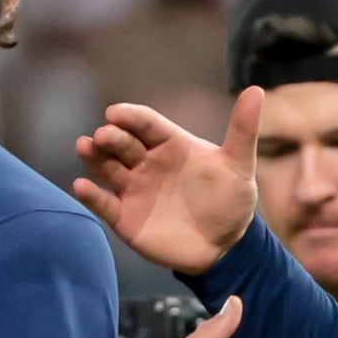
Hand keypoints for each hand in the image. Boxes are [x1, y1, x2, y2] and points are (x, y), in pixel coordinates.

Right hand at [73, 89, 262, 272]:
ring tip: (84, 146)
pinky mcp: (125, 217)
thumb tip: (256, 90)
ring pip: (107, 168)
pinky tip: (81, 186)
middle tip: (103, 135)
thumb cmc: (230, 201)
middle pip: (123, 144)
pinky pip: (104, 204)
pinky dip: (91, 195)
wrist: (225, 246)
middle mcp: (147, 162)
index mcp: (170, 144)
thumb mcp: (239, 165)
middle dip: (111, 137)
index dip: (130, 117)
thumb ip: (242, 130)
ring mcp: (133, 189)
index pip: (145, 124)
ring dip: (94, 158)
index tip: (115, 112)